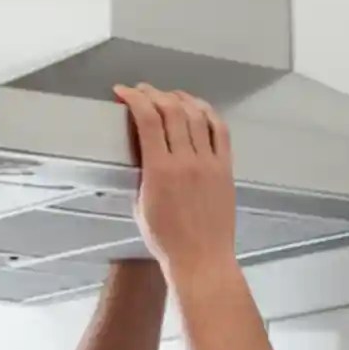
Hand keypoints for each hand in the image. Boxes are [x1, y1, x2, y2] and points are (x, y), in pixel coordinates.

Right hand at [112, 83, 236, 277]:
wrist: (201, 259)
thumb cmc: (165, 239)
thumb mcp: (139, 204)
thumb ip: (141, 173)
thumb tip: (140, 150)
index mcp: (160, 170)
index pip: (147, 120)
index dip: (134, 99)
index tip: (123, 92)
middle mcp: (187, 161)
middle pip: (172, 110)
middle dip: (154, 93)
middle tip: (142, 90)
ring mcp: (210, 163)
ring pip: (197, 115)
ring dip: (180, 98)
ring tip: (167, 94)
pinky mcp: (225, 168)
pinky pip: (220, 130)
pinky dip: (207, 113)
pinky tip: (197, 107)